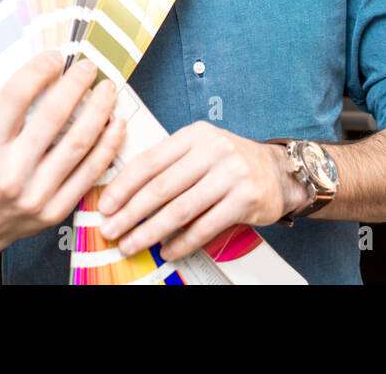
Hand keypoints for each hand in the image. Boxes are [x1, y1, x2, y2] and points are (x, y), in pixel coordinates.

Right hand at [0, 52, 126, 264]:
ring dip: (99, 111)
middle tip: (89, 67)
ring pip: (78, 144)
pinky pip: (90, 173)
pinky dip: (108, 146)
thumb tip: (42, 77)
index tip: (55, 57)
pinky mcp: (56, 211)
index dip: (38, 72)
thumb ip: (3, 116)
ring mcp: (36, 195)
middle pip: (52, 118)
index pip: (14, 99)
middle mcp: (10, 174)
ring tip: (108, 90)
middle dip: (75, 85)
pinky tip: (117, 124)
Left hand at [96, 121, 310, 261]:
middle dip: (130, 213)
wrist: (279, 172)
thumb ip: (169, 163)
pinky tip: (167, 250)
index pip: (150, 161)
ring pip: (180, 210)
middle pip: (161, 187)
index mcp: (195, 135)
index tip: (105, 205)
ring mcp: (231, 175)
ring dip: (150, 231)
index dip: (124, 186)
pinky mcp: (245, 200)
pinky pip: (205, 227)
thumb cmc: (230, 162)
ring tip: (131, 244)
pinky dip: (182, 243)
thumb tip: (125, 191)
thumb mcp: (201, 149)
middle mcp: (213, 151)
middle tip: (111, 230)